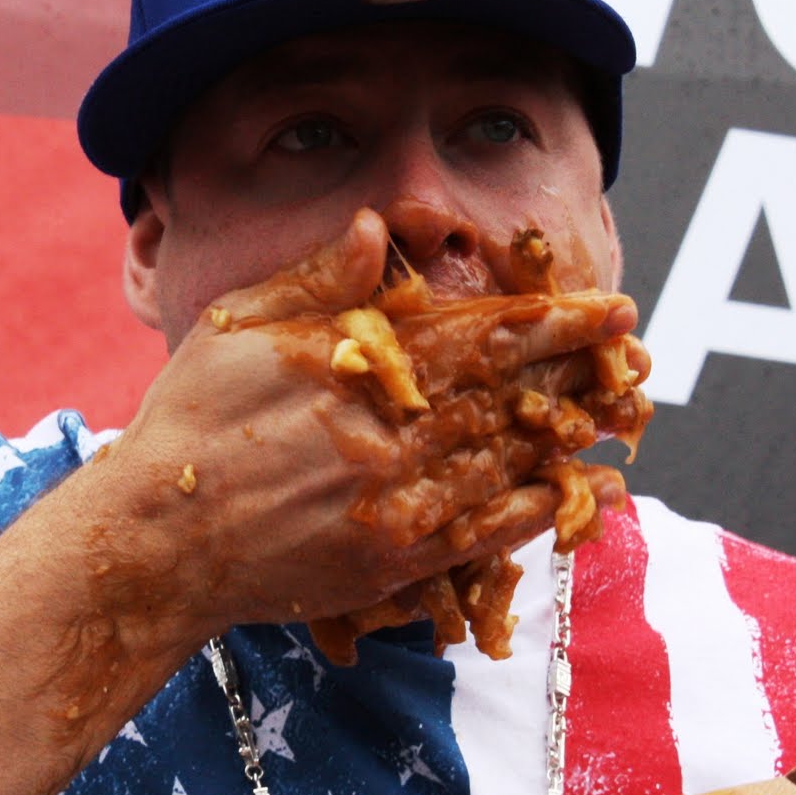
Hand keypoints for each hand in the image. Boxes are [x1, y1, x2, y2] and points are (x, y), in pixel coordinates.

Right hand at [83, 208, 635, 643]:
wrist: (155, 543)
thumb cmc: (187, 422)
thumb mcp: (235, 327)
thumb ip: (316, 280)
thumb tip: (383, 228)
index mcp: (359, 369)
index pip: (483, 336)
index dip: (554, 321)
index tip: (611, 308)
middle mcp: (391, 437)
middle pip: (512, 396)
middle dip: (581, 372)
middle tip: (640, 356)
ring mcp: (397, 507)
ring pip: (509, 462)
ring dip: (574, 437)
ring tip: (624, 414)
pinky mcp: (392, 566)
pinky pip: (482, 536)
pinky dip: (535, 513)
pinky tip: (577, 496)